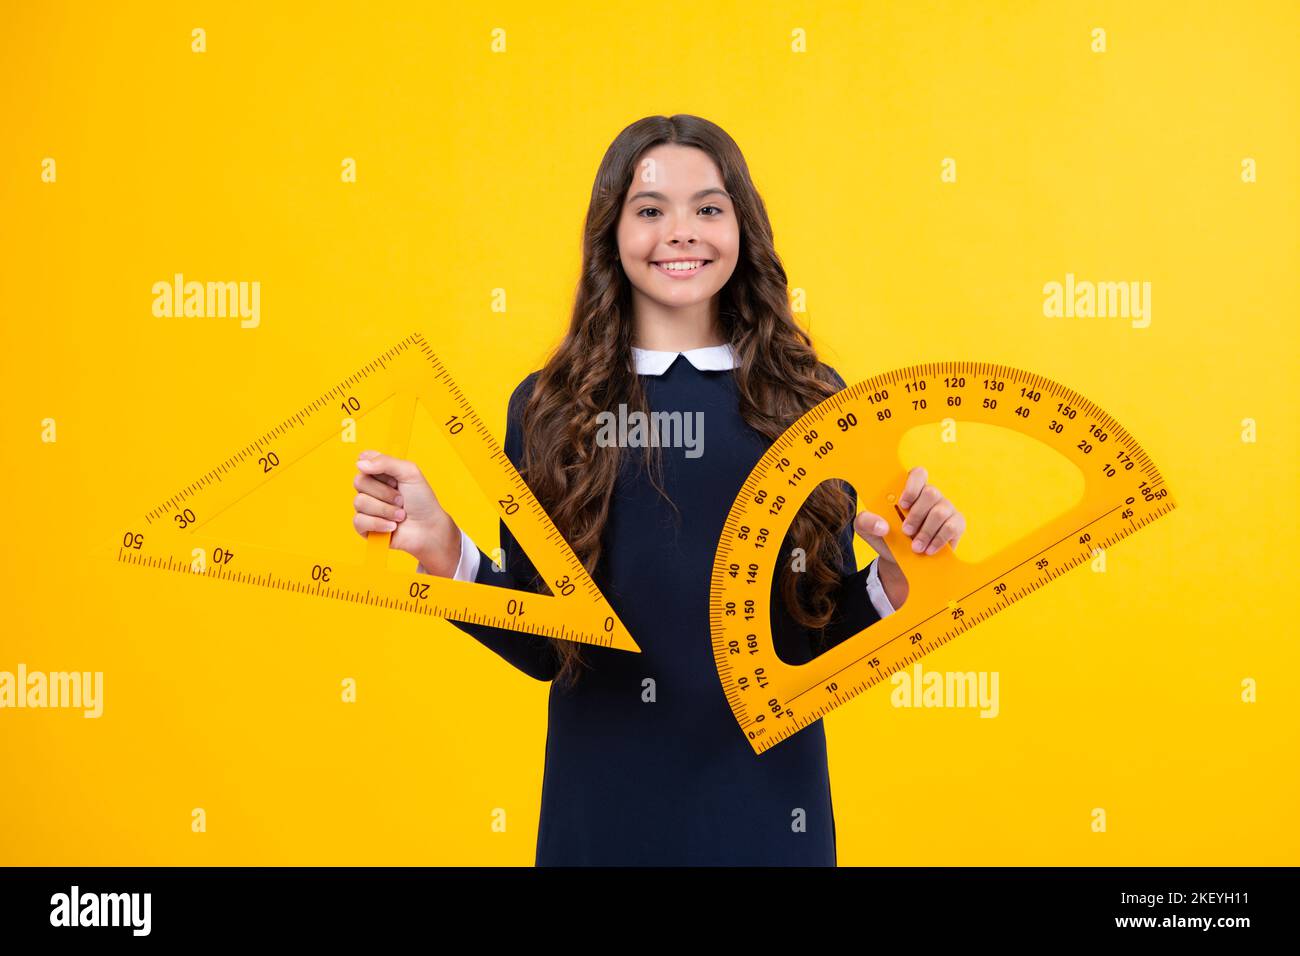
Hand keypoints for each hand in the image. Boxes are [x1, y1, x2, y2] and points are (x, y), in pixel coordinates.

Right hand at [352, 449, 460, 575]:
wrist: (428, 529)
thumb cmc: (422, 501)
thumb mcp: (410, 473)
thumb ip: (386, 462)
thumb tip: (360, 463)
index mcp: (380, 472)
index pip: (363, 461)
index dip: (375, 468)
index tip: (393, 477)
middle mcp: (371, 488)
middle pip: (359, 481)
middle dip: (385, 493)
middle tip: (401, 499)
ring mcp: (366, 507)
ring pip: (359, 502)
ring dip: (386, 510)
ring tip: (401, 515)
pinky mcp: (364, 526)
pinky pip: (359, 521)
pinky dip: (379, 524)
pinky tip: (392, 527)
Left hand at [853, 466, 966, 606]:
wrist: (899, 560)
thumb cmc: (885, 537)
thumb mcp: (866, 529)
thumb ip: (866, 522)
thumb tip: (881, 526)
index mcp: (910, 489)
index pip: (918, 473)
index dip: (912, 486)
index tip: (902, 504)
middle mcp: (930, 495)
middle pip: (931, 492)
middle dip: (917, 515)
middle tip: (906, 531)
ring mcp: (945, 508)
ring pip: (941, 512)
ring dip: (926, 531)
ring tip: (915, 546)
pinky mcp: (956, 524)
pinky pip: (952, 527)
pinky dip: (938, 540)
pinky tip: (928, 549)